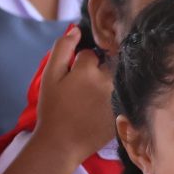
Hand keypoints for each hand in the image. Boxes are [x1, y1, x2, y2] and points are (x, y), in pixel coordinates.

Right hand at [31, 31, 113, 164]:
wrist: (62, 144)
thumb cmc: (53, 109)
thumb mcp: (49, 76)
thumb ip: (61, 49)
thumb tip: (75, 29)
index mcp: (89, 70)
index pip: (89, 54)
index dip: (78, 63)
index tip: (72, 77)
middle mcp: (108, 80)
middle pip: (108, 63)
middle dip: (98, 70)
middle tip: (84, 88)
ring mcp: (118, 96)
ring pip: (117, 77)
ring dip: (108, 82)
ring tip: (92, 98)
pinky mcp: (124, 110)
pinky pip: (123, 93)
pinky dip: (114, 96)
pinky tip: (99, 109)